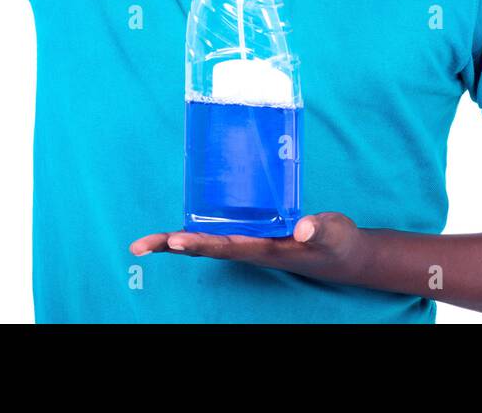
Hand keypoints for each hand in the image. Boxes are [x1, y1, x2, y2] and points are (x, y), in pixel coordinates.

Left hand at [128, 212, 369, 285]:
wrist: (343, 256)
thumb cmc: (338, 244)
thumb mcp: (335, 233)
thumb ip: (321, 229)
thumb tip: (305, 227)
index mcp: (266, 249)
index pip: (225, 246)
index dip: (198, 243)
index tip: (172, 240)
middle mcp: (251, 248)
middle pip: (205, 247)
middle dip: (171, 246)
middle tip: (138, 246)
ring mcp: (250, 243)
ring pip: (207, 242)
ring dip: (177, 241)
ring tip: (146, 242)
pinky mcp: (253, 236)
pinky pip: (219, 233)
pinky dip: (198, 230)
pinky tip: (183, 225)